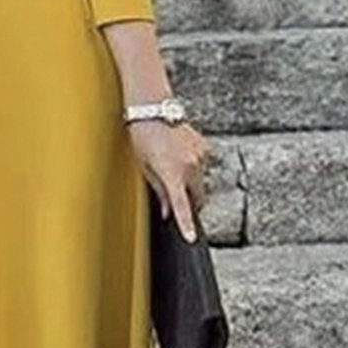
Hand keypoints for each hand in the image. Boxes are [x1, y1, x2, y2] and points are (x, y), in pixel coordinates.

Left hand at [127, 117, 209, 241]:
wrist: (152, 108)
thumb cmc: (142, 137)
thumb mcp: (145, 168)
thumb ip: (159, 193)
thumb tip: (167, 213)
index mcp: (172, 174)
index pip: (182, 207)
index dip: (186, 225)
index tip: (191, 238)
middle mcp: (190, 167)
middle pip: (197, 198)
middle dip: (190, 204)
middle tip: (176, 200)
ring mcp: (200, 156)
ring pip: (201, 183)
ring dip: (191, 184)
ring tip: (172, 167)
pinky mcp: (205, 147)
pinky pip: (202, 166)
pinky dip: (194, 168)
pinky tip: (179, 155)